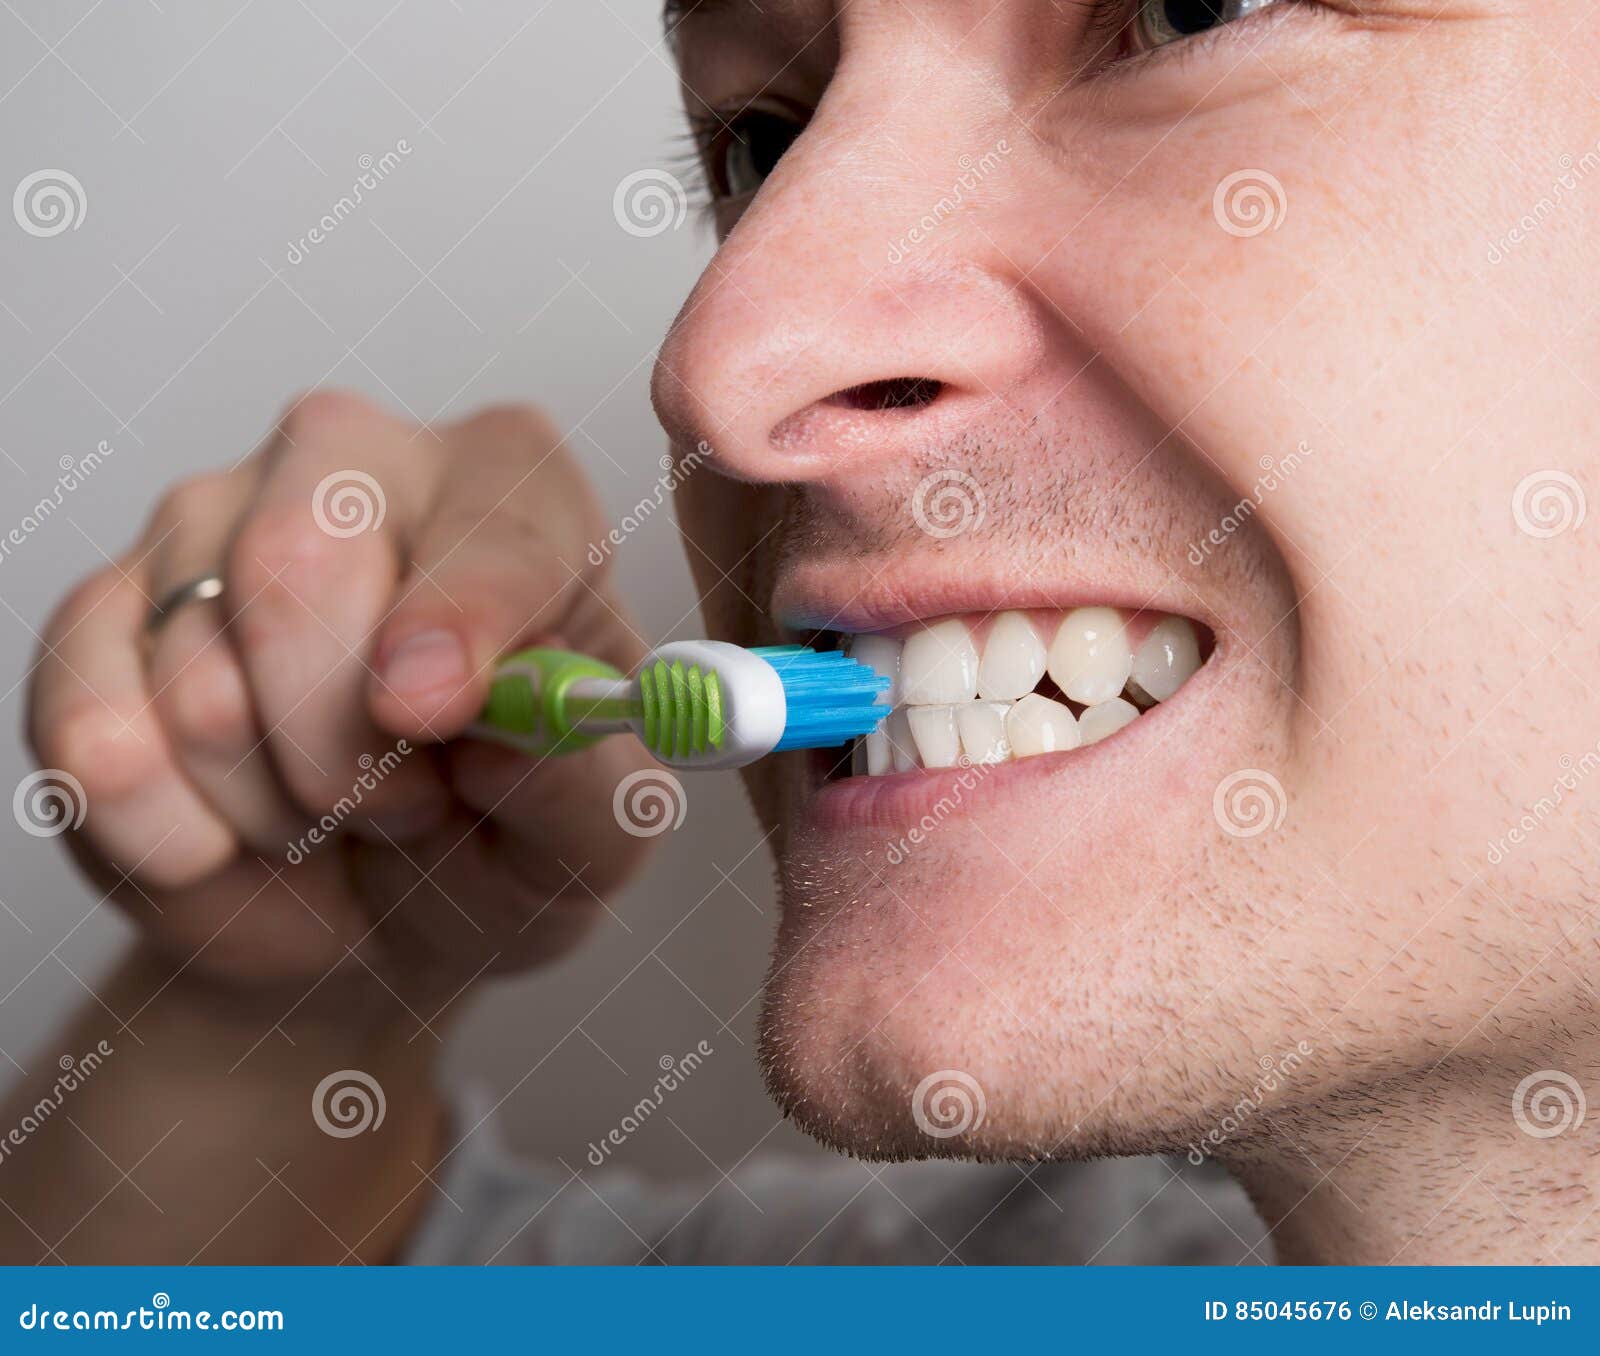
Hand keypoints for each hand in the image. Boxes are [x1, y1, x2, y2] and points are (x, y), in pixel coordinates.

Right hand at [28, 392, 658, 1009]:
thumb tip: (513, 736)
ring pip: (198, 679)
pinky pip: (94, 740)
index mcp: (516, 491)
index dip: (460, 616)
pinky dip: (173, 838)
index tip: (429, 707)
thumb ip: (582, 791)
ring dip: (275, 811)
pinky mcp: (100, 616)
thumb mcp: (587, 841)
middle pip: (297, 564)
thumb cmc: (502, 836)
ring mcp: (209, 522)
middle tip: (407, 809)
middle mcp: (354, 466)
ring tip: (333, 816)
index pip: (495, 521)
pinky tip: (231, 839)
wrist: (377, 904)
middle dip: (347, 748)